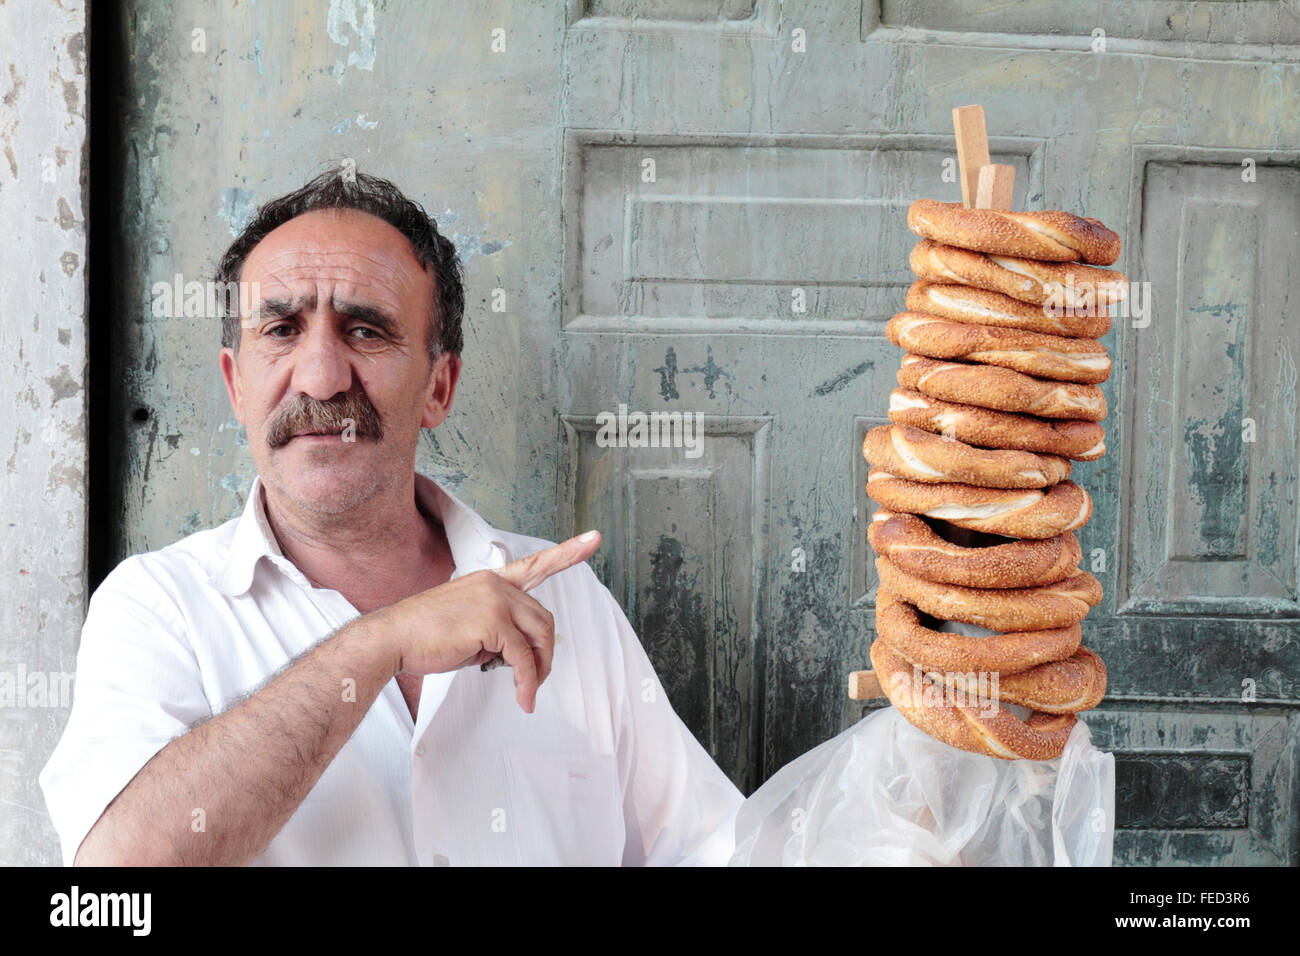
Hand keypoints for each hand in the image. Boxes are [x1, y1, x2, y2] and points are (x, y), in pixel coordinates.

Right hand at [370, 530, 601, 711]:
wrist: (392, 639)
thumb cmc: (426, 636)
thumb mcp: (470, 626)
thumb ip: (500, 630)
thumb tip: (523, 655)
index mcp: (491, 580)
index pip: (535, 564)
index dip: (568, 552)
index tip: (594, 538)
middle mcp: (496, 584)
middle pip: (543, 620)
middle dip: (544, 654)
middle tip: (534, 680)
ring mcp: (495, 600)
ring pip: (539, 637)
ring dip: (538, 670)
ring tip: (527, 691)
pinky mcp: (492, 622)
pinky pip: (522, 657)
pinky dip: (526, 682)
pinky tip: (522, 698)